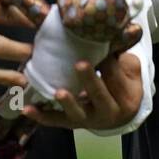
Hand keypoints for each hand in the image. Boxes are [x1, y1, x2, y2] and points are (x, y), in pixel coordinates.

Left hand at [21, 52, 142, 130]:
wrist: (122, 115)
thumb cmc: (125, 86)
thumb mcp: (130, 71)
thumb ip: (120, 56)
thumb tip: (108, 34)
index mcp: (127, 99)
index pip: (116, 78)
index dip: (108, 62)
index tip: (100, 44)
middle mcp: (109, 112)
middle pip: (100, 95)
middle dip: (90, 80)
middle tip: (80, 64)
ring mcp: (89, 120)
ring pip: (78, 113)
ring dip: (67, 102)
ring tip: (59, 92)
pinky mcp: (73, 124)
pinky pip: (56, 121)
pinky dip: (42, 116)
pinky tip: (28, 109)